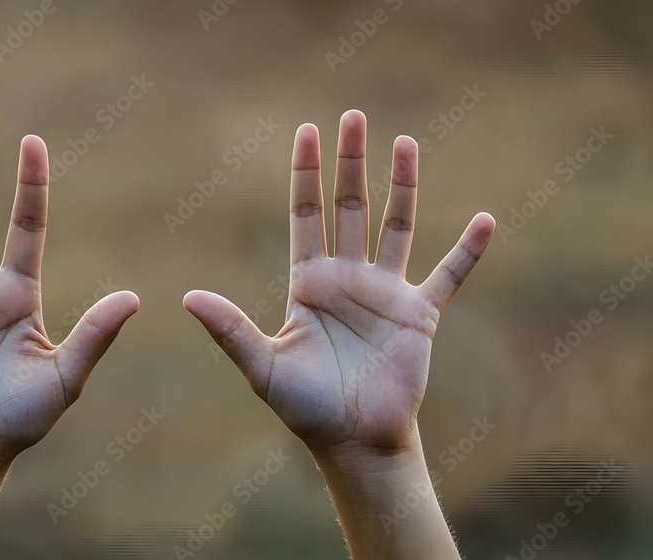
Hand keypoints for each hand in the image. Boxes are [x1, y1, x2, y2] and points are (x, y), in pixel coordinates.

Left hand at [184, 110, 493, 454]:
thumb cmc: (305, 407)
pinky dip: (467, 251)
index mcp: (308, 282)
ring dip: (402, 186)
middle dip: (350, 162)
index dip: (306, 173)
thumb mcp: (263, 365)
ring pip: (395, 225)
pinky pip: (448, 275)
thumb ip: (230, 328)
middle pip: (349, 206)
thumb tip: (187, 297)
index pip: (306, 213)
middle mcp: (346, 277)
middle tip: (354, 117)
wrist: (353, 441)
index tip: (307, 131)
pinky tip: (485, 220)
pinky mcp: (419, 314)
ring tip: (405, 142)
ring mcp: (384, 292)